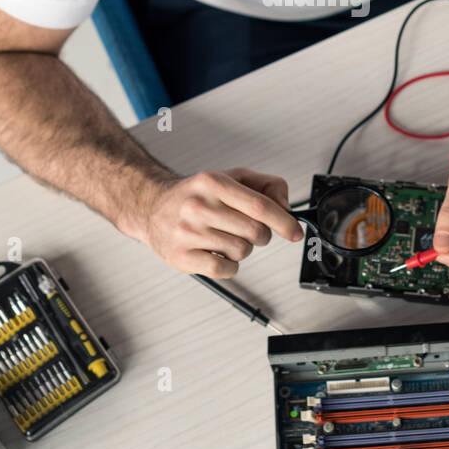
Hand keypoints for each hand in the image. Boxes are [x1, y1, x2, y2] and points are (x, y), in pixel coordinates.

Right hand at [131, 166, 303, 277]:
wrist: (153, 207)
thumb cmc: (197, 194)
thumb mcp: (231, 178)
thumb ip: (265, 186)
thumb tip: (286, 207)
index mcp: (214, 183)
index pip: (260, 205)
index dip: (284, 222)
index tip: (295, 232)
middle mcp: (199, 206)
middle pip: (255, 231)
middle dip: (262, 235)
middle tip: (251, 231)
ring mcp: (188, 232)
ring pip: (242, 251)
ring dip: (243, 249)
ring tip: (227, 238)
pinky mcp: (181, 256)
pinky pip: (225, 270)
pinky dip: (230, 266)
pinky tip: (219, 253)